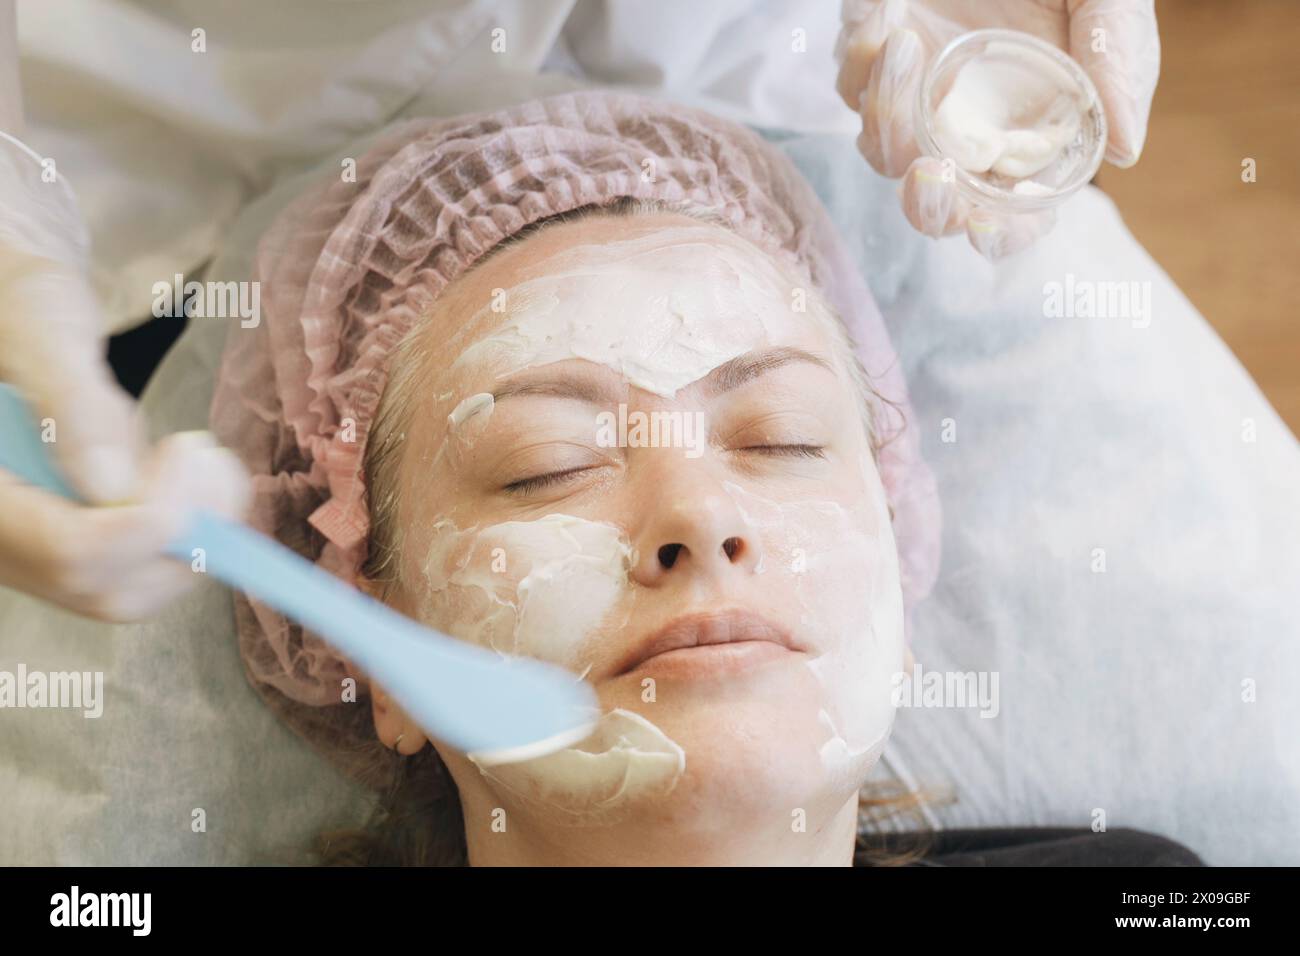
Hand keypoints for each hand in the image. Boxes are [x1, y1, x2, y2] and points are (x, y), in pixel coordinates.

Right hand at [0, 133, 250, 620]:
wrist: (12, 311)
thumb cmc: (16, 305)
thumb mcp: (41, 329)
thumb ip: (73, 405)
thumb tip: (113, 488)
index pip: (67, 552)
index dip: (142, 527)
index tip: (184, 453)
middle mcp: (4, 541)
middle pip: (106, 588)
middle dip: (179, 533)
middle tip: (200, 452)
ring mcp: (40, 549)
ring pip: (135, 587)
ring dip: (193, 529)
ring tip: (197, 452)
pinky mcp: (78, 542)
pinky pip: (144, 565)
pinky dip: (189, 526)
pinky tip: (189, 465)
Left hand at [834, 0, 1159, 259]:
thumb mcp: (1108, 0)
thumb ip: (1118, 63)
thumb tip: (1126, 152)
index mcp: (1030, 136)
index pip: (1013, 212)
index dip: (1001, 232)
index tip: (986, 226)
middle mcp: (968, 129)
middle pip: (934, 204)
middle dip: (928, 205)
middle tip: (929, 171)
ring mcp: (916, 99)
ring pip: (880, 149)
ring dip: (887, 112)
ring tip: (903, 46)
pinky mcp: (874, 61)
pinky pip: (851, 82)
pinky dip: (861, 58)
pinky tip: (887, 14)